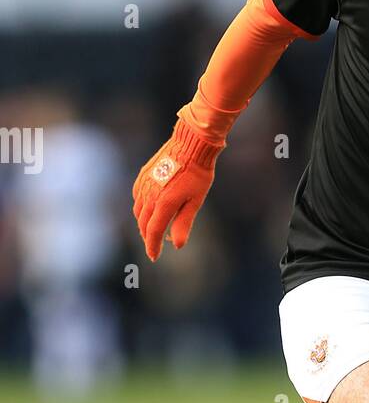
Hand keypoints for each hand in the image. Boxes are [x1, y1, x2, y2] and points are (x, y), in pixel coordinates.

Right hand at [132, 118, 221, 261]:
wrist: (190, 144)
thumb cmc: (198, 173)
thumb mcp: (195, 201)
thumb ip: (184, 223)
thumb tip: (176, 245)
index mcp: (164, 204)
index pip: (153, 232)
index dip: (152, 247)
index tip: (154, 257)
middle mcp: (150, 195)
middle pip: (143, 223)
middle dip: (147, 237)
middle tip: (154, 246)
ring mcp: (144, 184)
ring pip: (138, 211)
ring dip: (143, 223)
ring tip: (151, 230)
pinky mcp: (143, 175)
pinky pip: (137, 197)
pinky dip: (140, 207)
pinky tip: (148, 209)